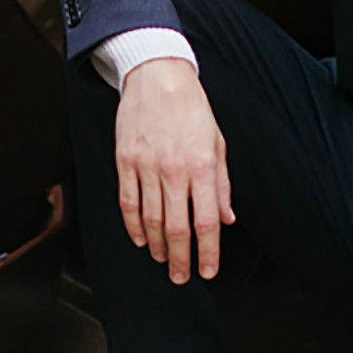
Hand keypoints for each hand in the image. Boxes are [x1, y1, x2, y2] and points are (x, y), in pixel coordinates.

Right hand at [115, 58, 234, 283]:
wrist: (158, 75)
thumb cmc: (191, 106)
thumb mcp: (218, 142)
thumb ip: (222, 184)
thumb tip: (227, 218)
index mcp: (202, 164)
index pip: (206, 220)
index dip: (208, 251)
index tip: (208, 270)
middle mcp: (174, 169)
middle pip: (176, 228)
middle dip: (181, 259)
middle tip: (183, 276)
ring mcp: (146, 166)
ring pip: (149, 220)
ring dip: (157, 247)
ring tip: (164, 260)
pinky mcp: (125, 161)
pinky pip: (127, 203)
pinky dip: (133, 227)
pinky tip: (140, 239)